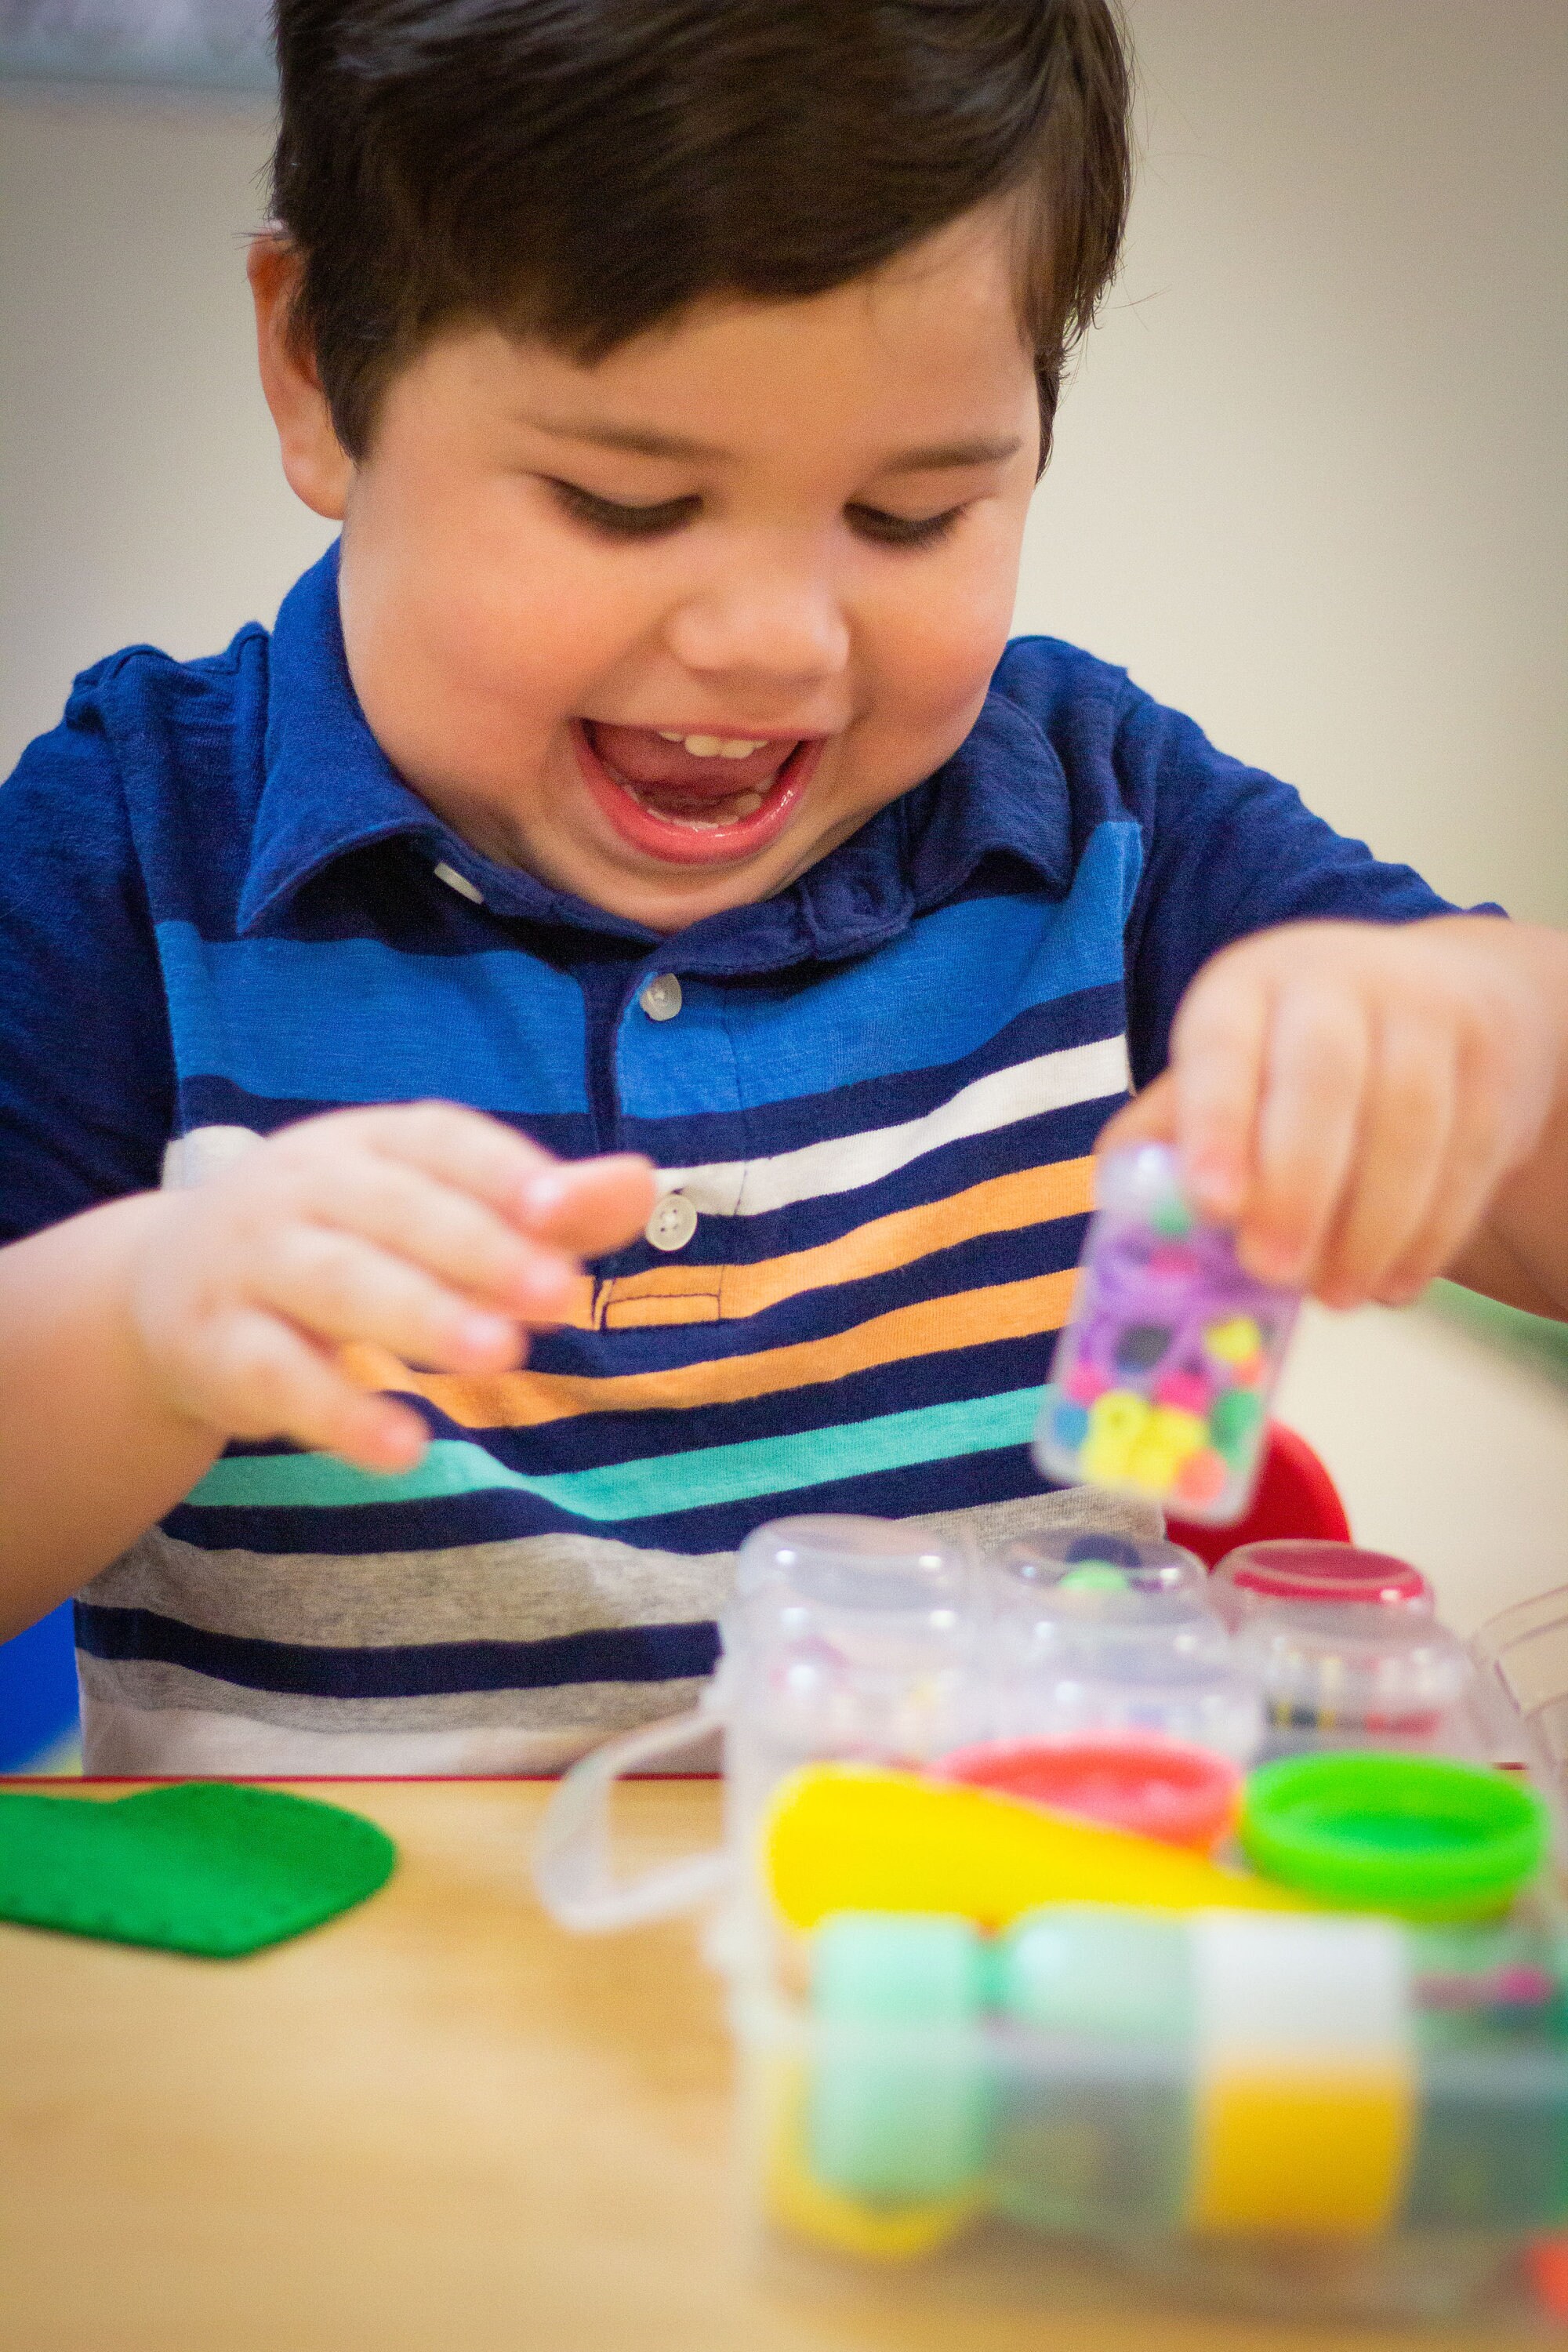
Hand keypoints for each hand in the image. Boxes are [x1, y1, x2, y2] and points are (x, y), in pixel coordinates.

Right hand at [125, 1103, 654, 1470]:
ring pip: (338, 1284)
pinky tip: (406, 1446)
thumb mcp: (437, 1208)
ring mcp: (254, 1264)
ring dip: (419, 1316)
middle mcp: (305, 1189)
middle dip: (480, 1251)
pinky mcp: (219, 1348)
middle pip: (396, 1212)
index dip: (502, 1173)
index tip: (563, 1210)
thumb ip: (543, 1209)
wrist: (169, 1286)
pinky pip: (279, 1377)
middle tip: (559, 1295)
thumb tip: (646, 1182)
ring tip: (499, 1354)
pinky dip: (340, 1413)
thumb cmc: (345, 1236)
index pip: (441, 1144)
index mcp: (370, 1143)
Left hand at [1100, 917, 1559, 1308]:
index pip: (1223, 1044)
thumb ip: (1172, 1134)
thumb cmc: (1300, 1057)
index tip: (1210, 1204)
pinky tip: (1390, 1283)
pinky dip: (1430, 1233)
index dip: (1215, 1122)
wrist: (1449, 1000)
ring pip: (1408, 1121)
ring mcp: (1427, 1014)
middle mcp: (1337, 982)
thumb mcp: (1228, 1069)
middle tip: (1271, 1271)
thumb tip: (1125, 1212)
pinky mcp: (1494, 1061)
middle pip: (1323, 1077)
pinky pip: (1466, 1155)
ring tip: (1334, 1296)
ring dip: (1370, 1225)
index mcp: (1246, 986)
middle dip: (1297, 1184)